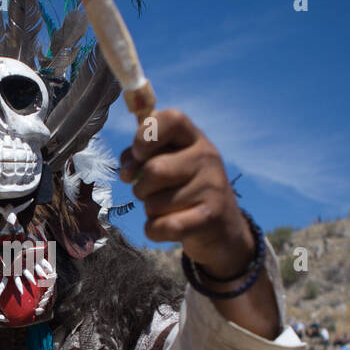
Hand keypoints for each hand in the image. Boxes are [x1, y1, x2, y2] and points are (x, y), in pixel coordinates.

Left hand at [119, 109, 253, 277]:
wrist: (221, 228)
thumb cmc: (182, 189)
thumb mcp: (166, 163)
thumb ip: (140, 157)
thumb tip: (128, 170)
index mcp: (193, 138)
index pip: (171, 119)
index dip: (145, 137)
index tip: (139, 155)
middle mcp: (207, 158)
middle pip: (154, 170)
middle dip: (141, 187)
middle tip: (152, 191)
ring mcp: (212, 187)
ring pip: (154, 203)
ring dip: (151, 211)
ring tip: (169, 208)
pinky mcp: (210, 217)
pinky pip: (162, 226)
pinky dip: (155, 230)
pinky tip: (169, 227)